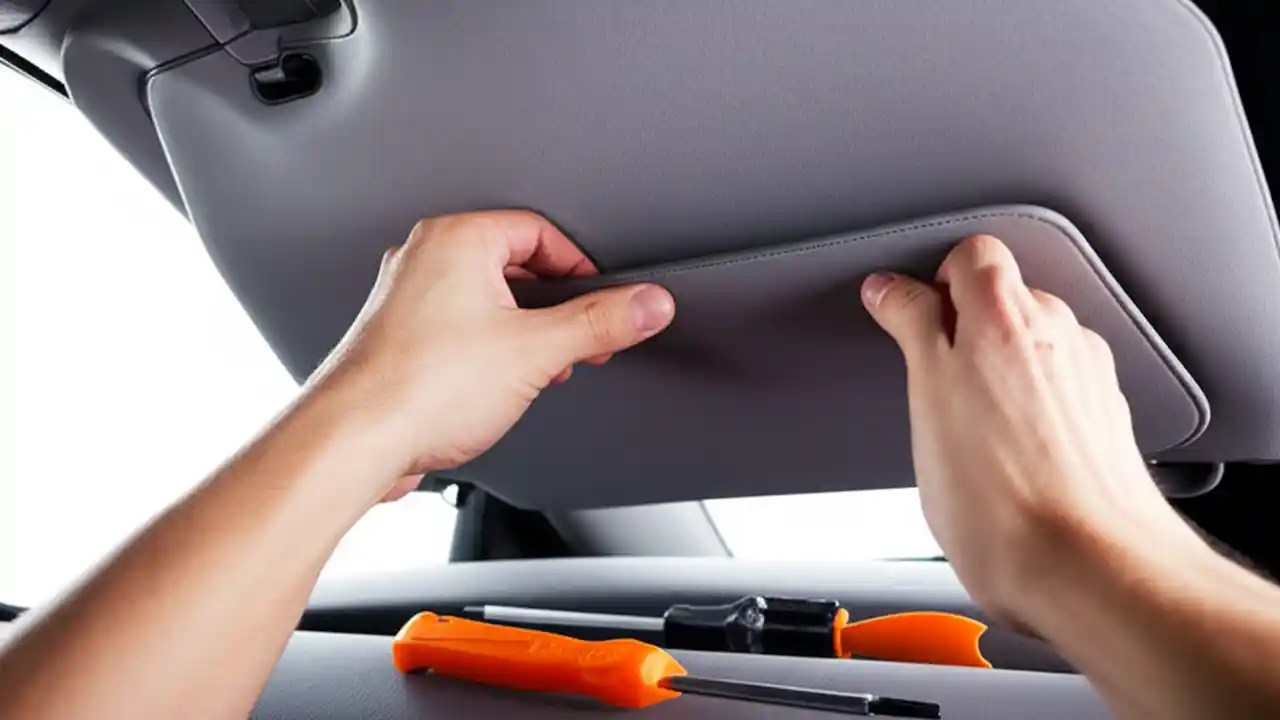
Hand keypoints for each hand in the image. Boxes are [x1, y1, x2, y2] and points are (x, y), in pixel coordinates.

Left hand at [306, 210, 674, 499]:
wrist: (355, 440)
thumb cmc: (419, 388)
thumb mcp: (536, 351)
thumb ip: (600, 324)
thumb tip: (646, 304)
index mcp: (455, 239)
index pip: (540, 231)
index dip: (581, 269)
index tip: (603, 300)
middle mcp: (424, 258)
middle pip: (515, 265)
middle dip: (555, 308)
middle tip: (579, 340)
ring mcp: (407, 297)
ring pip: (487, 300)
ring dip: (524, 333)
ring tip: (540, 369)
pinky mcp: (399, 336)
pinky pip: (460, 328)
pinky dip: (490, 349)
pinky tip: (499, 386)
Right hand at [860, 235, 1178, 628]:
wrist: (1089, 569)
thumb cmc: (1004, 499)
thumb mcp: (927, 397)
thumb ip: (911, 326)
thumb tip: (891, 288)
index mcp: (1008, 316)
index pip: (971, 254)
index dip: (932, 281)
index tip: (906, 318)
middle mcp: (1059, 334)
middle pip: (1003, 297)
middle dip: (963, 327)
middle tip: (931, 381)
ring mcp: (1088, 377)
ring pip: (1031, 346)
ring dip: (997, 370)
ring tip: (967, 428)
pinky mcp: (1105, 420)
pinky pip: (1056, 391)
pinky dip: (1028, 407)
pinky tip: (1006, 453)